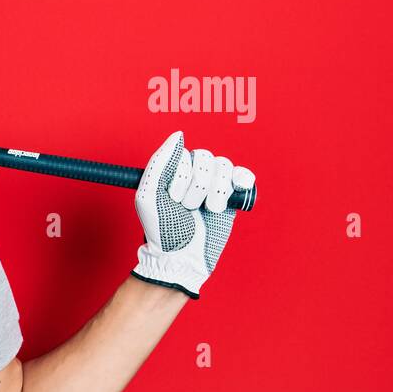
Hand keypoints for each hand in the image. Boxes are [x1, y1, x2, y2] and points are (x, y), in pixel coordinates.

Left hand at [131, 130, 254, 298]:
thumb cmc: (161, 228)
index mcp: (173, 171)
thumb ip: (160, 162)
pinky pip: (243, 176)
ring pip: (224, 167)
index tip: (172, 199)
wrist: (182, 256)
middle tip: (188, 207)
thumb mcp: (149, 195)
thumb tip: (179, 135)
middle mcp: (194, 174)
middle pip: (207, 158)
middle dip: (198, 186)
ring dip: (215, 191)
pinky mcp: (231, 197)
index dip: (182, 178)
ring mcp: (213, 185)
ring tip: (206, 210)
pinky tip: (233, 193)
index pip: (186, 155)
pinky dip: (241, 181)